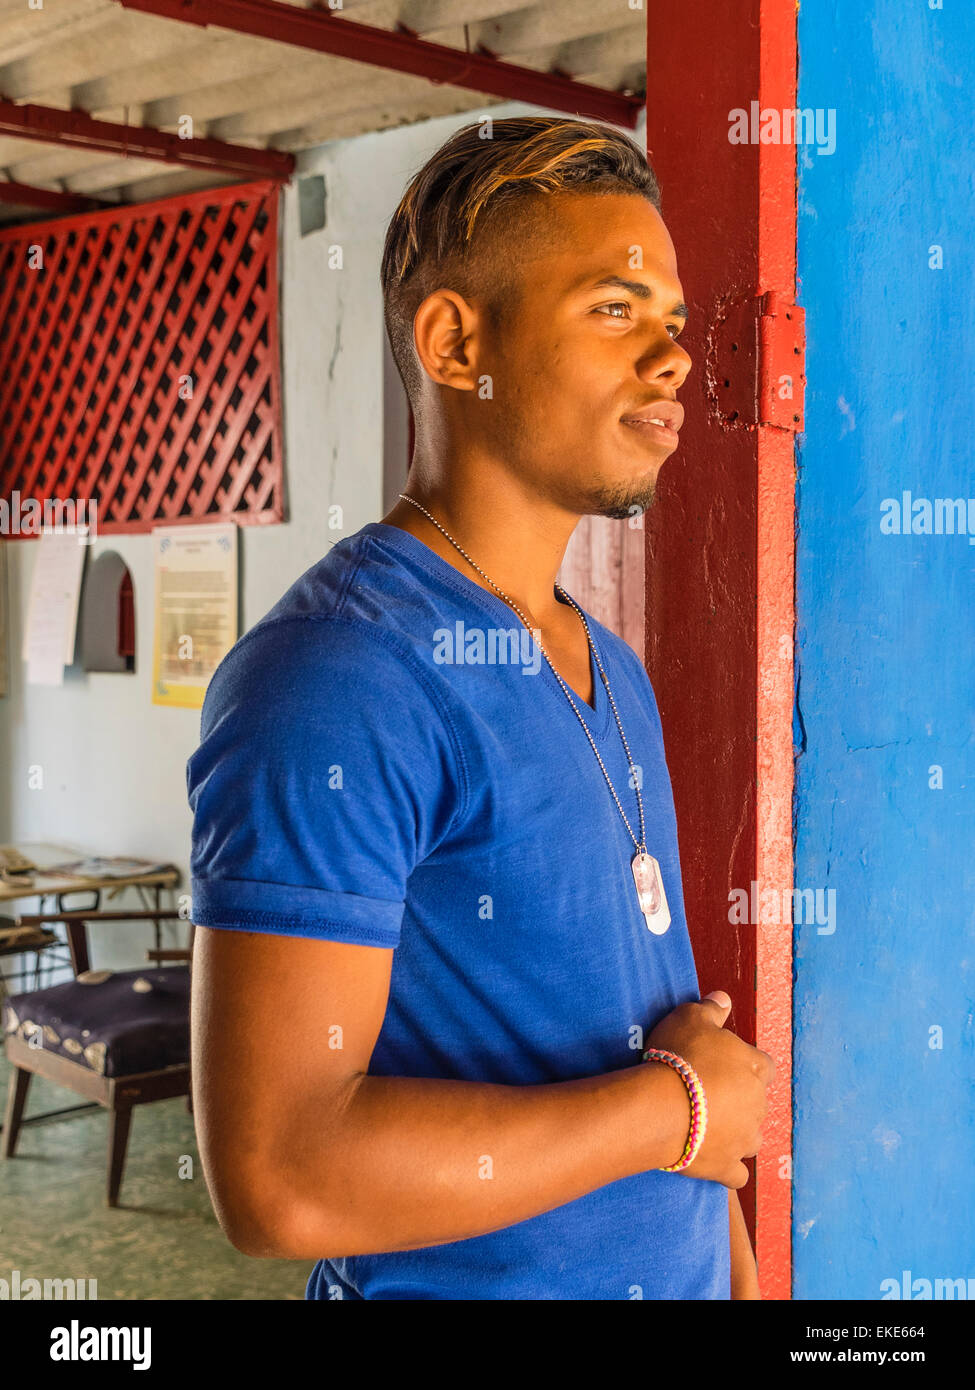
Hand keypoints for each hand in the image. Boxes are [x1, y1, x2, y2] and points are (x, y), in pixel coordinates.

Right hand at [645, 990, 772, 1188]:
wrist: (662, 1107)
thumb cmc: (678, 1056)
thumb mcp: (691, 1017)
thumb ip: (711, 1008)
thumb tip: (724, 998)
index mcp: (755, 1068)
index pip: (764, 1065)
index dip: (745, 1064)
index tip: (723, 1063)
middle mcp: (758, 1105)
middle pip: (756, 1101)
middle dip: (738, 1098)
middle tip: (706, 1091)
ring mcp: (744, 1139)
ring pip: (750, 1137)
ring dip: (736, 1132)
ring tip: (709, 1125)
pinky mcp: (727, 1167)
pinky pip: (736, 1174)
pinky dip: (729, 1169)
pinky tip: (714, 1161)